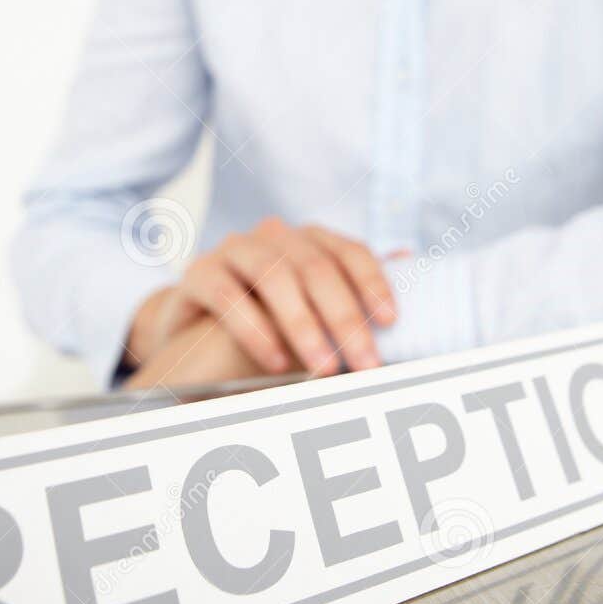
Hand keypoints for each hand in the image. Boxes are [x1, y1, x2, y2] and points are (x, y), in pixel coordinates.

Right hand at [125, 217, 398, 376]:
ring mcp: (234, 250)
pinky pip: (228, 296)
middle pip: (317, 269)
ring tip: (322, 367)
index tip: (390, 322)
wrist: (193, 326)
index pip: (350, 252)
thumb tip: (408, 261)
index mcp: (310, 240)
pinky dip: (255, 331)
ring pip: (275, 277)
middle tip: (365, 363)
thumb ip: (351, 288)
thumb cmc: (266, 318)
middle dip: (345, 319)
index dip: (373, 283)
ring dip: (303, 326)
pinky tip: (274, 361)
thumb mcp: (311, 308)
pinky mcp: (198, 272)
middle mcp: (275, 236)